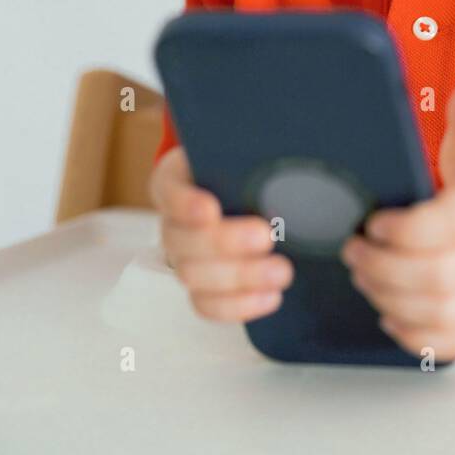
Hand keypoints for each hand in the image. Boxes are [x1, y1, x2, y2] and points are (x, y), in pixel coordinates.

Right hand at [149, 145, 293, 321]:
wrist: (261, 195)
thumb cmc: (253, 168)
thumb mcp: (255, 153)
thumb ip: (263, 159)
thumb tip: (285, 148)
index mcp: (179, 178)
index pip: (168, 188)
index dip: (184, 202)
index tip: (210, 210)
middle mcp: (175, 220)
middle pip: (180, 239)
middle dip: (223, 242)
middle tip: (267, 236)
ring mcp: (185, 257)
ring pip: (193, 276)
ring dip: (240, 277)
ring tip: (283, 272)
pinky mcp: (202, 287)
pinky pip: (207, 305)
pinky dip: (239, 306)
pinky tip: (272, 296)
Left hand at [340, 73, 454, 359]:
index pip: (450, 227)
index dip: (405, 230)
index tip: (374, 220)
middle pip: (439, 277)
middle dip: (384, 267)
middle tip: (354, 248)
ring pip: (441, 313)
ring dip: (391, 298)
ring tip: (363, 274)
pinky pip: (454, 342)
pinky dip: (416, 335)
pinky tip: (390, 313)